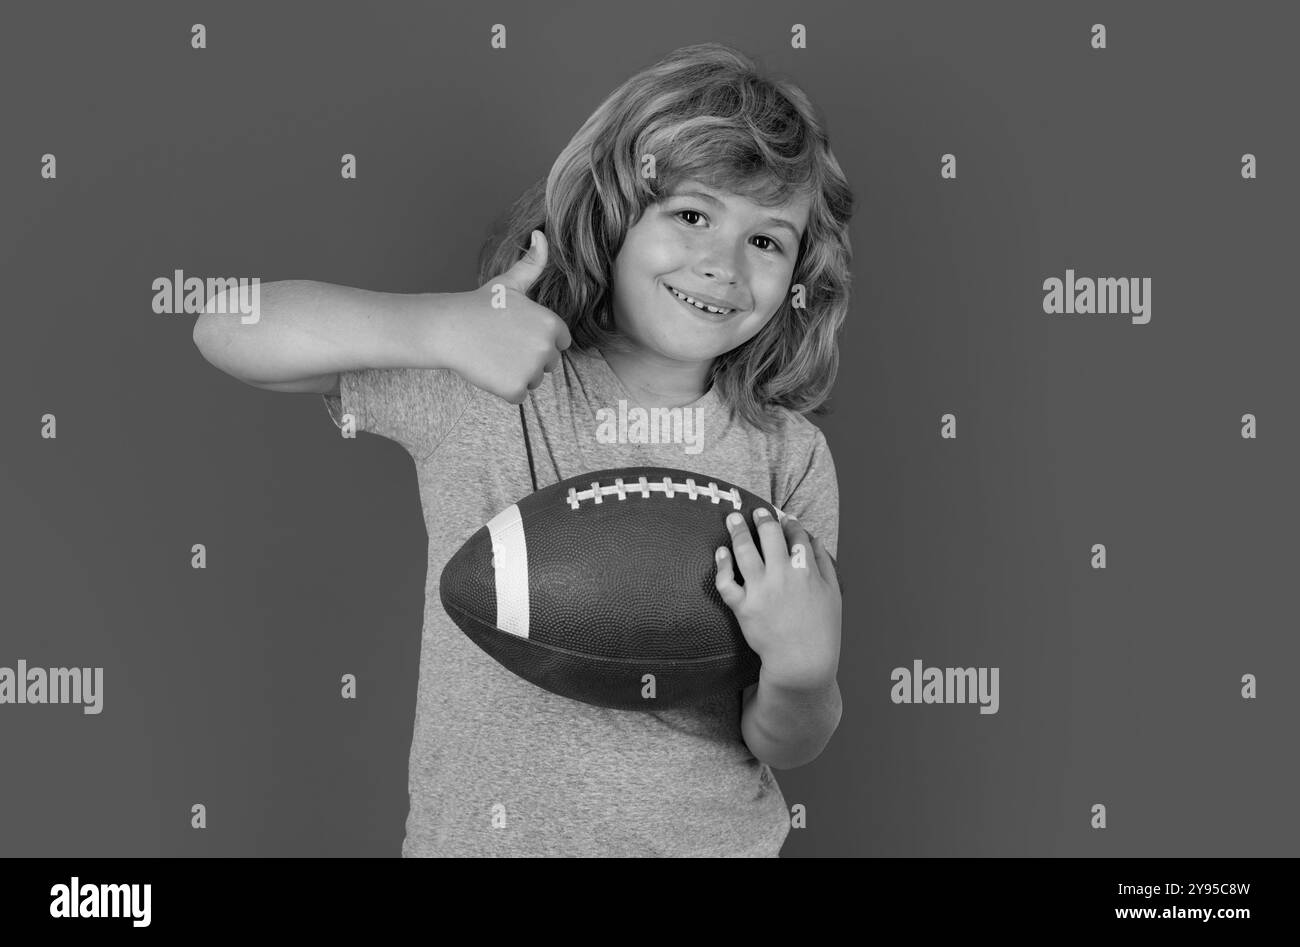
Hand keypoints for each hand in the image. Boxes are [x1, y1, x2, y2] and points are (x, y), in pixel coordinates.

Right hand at [437, 229, 571, 404]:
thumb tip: (541, 234)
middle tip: (502, 343)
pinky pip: (519, 396)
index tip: (516, 331)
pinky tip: (489, 369)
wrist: (449, 328)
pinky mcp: (515, 388)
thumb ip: (533, 264)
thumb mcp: (510, 283)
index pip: (560, 343)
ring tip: (495, 355)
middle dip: (529, 358)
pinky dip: (505, 389)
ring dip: (517, 374)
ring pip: (534, 380)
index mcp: (552, 324)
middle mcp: (547, 347)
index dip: (538, 339)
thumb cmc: (480, 306)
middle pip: (548, 364)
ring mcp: (531, 369)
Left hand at [714, 509, 841, 690]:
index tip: (784, 519)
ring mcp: (762, 590)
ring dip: (737, 530)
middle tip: (757, 512)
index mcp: (807, 571)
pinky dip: (722, 564)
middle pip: (770, 535)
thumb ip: (824, 563)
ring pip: (744, 551)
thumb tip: (814, 539)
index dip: (790, 524)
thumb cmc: (821, 629)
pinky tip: (721, 552)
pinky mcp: (744, 607)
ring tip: (732, 518)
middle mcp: (783, 576)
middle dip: (763, 519)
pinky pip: (727, 582)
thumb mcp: (833, 594)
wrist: (802, 662)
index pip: (797, 536)